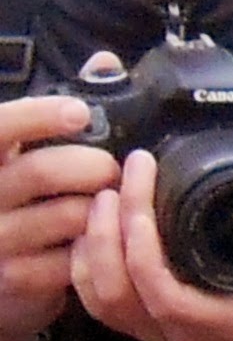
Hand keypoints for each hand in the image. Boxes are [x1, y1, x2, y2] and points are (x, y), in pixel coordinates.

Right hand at [0, 95, 119, 340]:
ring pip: (68, 215)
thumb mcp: (27, 149)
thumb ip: (61, 107)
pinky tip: (99, 237)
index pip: (0, 127)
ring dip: (104, 207)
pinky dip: (98, 245)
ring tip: (111, 203)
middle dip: (94, 166)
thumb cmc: (19, 197)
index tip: (80, 112)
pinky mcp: (15, 278)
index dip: (39, 116)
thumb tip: (105, 63)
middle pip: (45, 170)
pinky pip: (75, 258)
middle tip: (114, 170)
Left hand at [70, 151, 232, 340]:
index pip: (156, 285)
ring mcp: (155, 334)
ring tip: (103, 201)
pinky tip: (94, 233)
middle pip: (115, 289)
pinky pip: (99, 306)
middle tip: (119, 181)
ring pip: (99, 300)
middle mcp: (174, 332)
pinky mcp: (145, 329)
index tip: (141, 190)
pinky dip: (87, 269)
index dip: (138, 240)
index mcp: (211, 318)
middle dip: (108, 230)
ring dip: (92, 249)